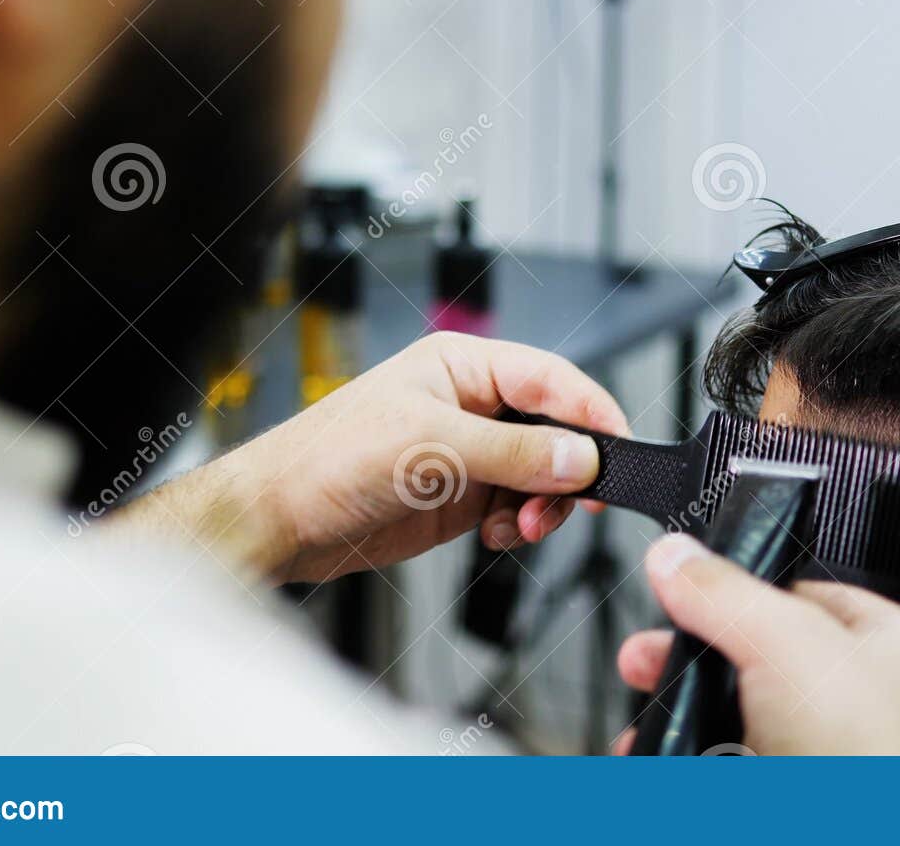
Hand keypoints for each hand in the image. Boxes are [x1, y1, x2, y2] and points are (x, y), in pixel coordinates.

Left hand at [115, 332, 628, 582]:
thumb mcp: (431, 448)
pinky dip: (520, 525)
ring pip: (543, 475)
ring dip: (544, 504)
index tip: (618, 446)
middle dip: (568, 468)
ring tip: (521, 524)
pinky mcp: (462, 496)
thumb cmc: (327, 459)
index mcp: (462, 365)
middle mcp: (471, 405)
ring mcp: (469, 453)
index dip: (590, 411)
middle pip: (556, 430)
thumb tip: (579, 457)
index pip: (551, 379)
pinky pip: (518, 507)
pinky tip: (498, 534)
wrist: (280, 520)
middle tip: (574, 501)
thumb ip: (514, 454)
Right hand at [615, 535, 899, 755]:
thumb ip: (726, 593)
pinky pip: (736, 766)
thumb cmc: (872, 763)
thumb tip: (675, 557)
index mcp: (897, 646)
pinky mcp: (798, 797)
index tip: (680, 586)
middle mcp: (871, 704)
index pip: (808, 591)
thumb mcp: (787, 645)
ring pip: (743, 719)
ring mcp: (833, 760)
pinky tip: (663, 758)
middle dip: (690, 657)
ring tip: (644, 725)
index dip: (741, 586)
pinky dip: (697, 760)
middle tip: (644, 658)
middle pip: (762, 657)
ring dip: (685, 716)